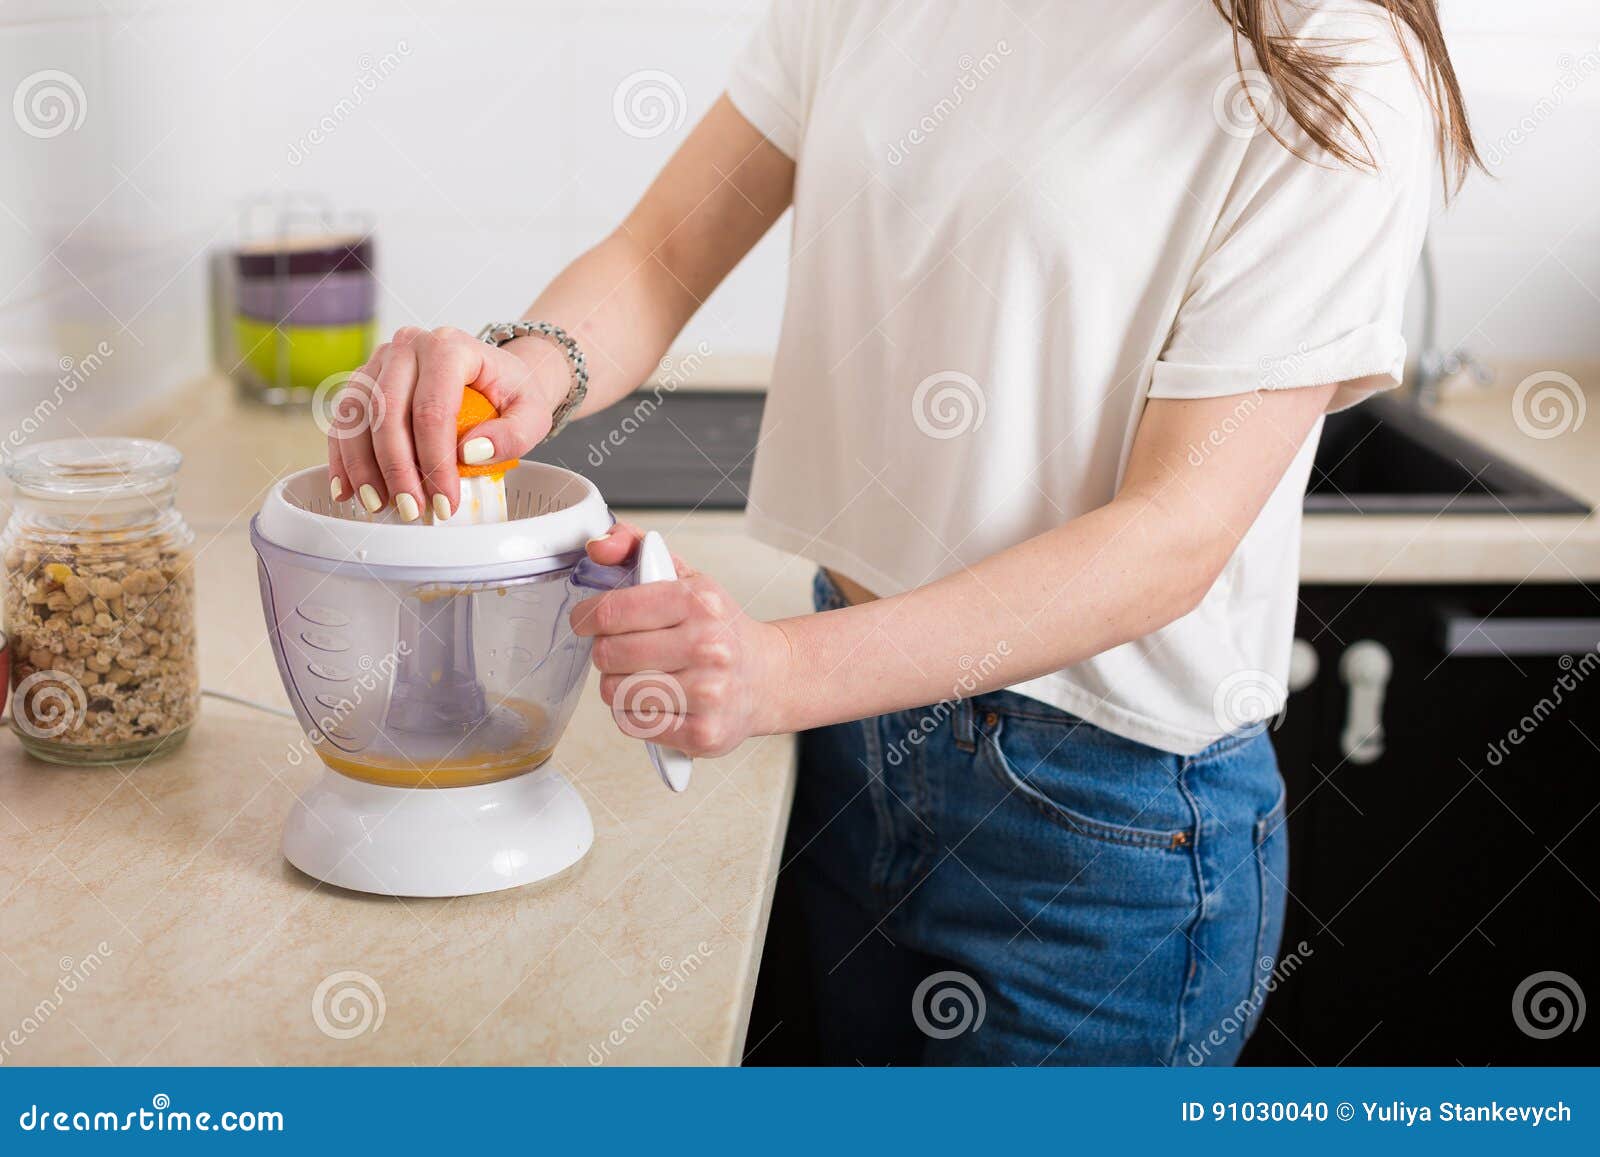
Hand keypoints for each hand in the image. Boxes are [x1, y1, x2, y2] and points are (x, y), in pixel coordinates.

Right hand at [325, 325, 570, 520]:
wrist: (497, 373)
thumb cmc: (512, 393)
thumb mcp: (532, 414)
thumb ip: (512, 435)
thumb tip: (470, 453)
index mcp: (450, 347)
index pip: (433, 409)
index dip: (434, 461)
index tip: (444, 502)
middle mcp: (409, 346)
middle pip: (388, 411)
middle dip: (396, 469)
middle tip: (411, 509)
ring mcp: (381, 360)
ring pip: (357, 414)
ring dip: (362, 466)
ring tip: (377, 505)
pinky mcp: (365, 379)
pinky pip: (344, 418)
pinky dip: (343, 456)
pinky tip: (348, 489)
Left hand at [571, 523, 792, 757]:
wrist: (766, 676)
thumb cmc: (718, 629)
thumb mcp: (685, 579)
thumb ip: (636, 548)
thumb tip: (599, 546)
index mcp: (698, 602)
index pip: (611, 611)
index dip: (587, 617)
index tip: (587, 621)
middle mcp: (708, 646)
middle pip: (608, 655)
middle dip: (607, 653)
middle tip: (626, 651)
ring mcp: (708, 693)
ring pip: (615, 693)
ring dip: (618, 686)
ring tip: (643, 677)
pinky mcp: (703, 734)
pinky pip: (633, 725)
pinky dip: (635, 715)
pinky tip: (658, 702)